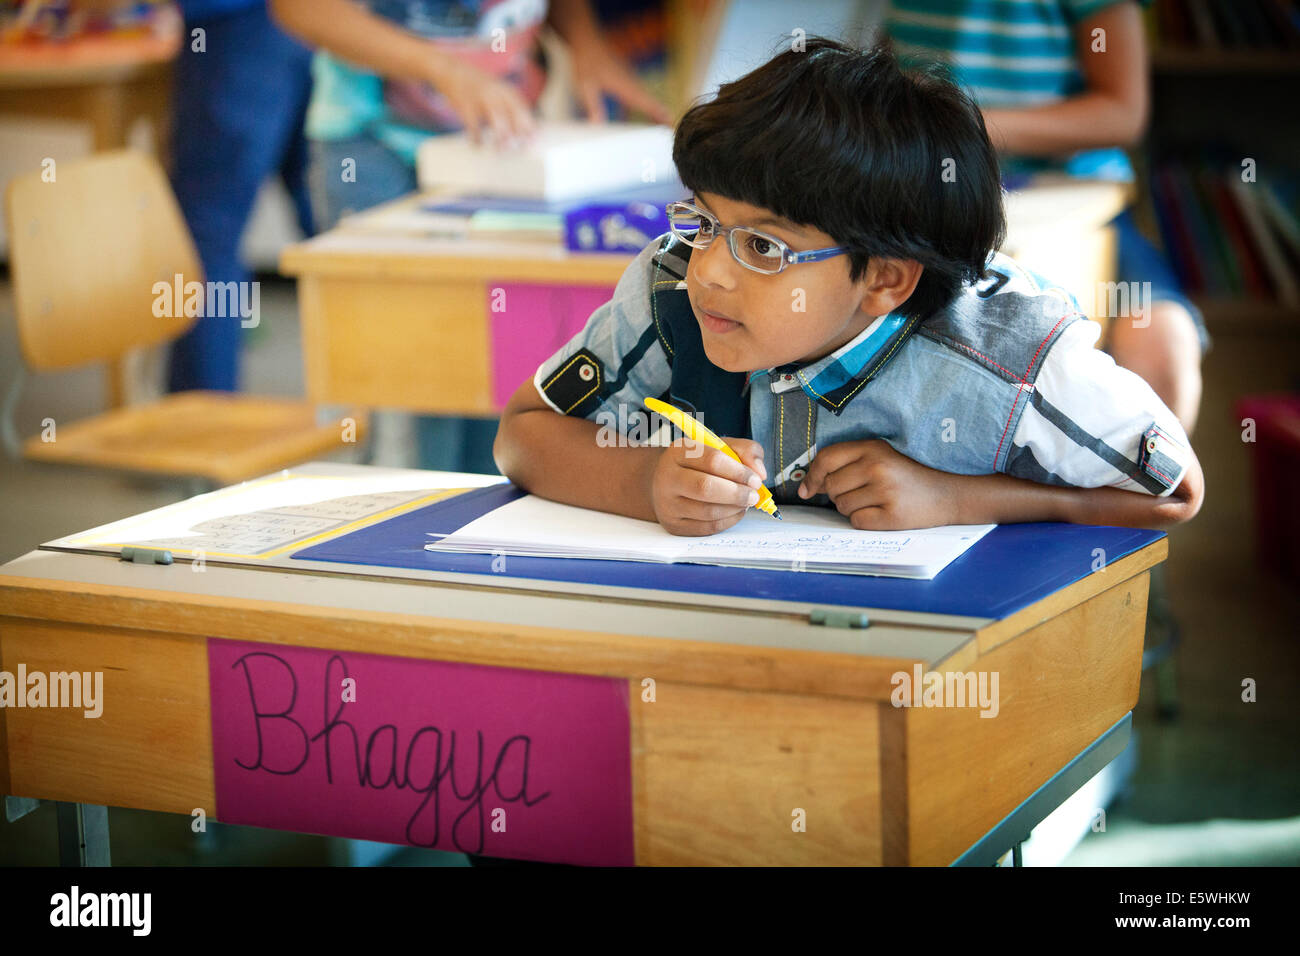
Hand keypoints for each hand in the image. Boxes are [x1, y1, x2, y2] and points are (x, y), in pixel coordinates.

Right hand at [427, 58, 537, 147]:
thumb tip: (525, 132)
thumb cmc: (478, 86)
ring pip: (497, 121)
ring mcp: (481, 99)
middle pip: (513, 116)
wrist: (450, 70)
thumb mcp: (498, 90)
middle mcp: (496, 94)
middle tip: (517, 150)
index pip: (522, 110)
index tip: (532, 142)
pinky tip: (477, 144)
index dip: (528, 126)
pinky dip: (477, 137)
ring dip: (501, 138)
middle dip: (518, 134)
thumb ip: (510, 106)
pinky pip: (474, 125)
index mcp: (506, 91)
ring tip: (500, 150)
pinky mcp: (465, 105)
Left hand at [567, 33, 672, 123]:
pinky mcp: (623, 73)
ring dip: (652, 106)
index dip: (658, 113)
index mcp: (624, 85)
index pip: (645, 102)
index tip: (670, 122)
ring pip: (643, 94)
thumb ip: (593, 105)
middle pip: (648, 99)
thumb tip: (598, 124)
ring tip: (661, 120)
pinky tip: (634, 109)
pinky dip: (641, 100)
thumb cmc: (585, 60)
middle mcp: (629, 80)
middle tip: (671, 125)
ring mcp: (627, 76)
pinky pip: (635, 90)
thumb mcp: (585, 85)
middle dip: (660, 112)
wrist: (586, 38)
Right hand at [650, 437, 765, 535]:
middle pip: (706, 488)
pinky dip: (728, 521)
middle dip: (737, 494)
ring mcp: (668, 504)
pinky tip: (735, 511)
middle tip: (754, 495)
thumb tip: (759, 472)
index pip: (712, 460)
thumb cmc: (699, 464)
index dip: (739, 472)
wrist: (666, 482)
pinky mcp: (674, 525)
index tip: (755, 479)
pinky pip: (707, 528)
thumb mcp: (721, 447)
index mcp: (679, 452)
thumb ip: (746, 451)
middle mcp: (668, 477)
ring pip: (708, 511)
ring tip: (745, 502)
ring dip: (735, 508)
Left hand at [798, 439, 961, 530]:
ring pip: (841, 506)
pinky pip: (857, 521)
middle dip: (838, 494)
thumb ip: (846, 464)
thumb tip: (807, 486)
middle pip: (831, 486)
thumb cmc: (907, 477)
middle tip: (862, 492)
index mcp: (872, 447)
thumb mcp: (880, 458)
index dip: (812, 476)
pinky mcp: (891, 515)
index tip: (808, 489)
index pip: (826, 459)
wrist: (948, 495)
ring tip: (876, 501)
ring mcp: (885, 491)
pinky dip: (864, 521)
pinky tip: (882, 513)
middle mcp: (877, 466)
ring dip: (852, 508)